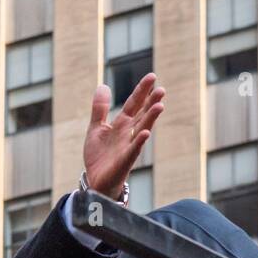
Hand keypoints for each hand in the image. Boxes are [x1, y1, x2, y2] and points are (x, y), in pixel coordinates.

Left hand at [82, 73, 165, 198]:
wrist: (95, 180)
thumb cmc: (99, 156)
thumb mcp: (96, 128)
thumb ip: (100, 109)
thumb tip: (103, 86)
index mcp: (121, 124)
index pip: (133, 104)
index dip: (142, 91)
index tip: (152, 77)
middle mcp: (128, 133)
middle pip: (142, 114)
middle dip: (151, 102)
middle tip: (161, 89)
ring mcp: (128, 147)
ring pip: (142, 129)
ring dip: (151, 118)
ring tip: (160, 105)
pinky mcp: (125, 161)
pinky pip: (133, 150)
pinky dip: (139, 142)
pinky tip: (145, 133)